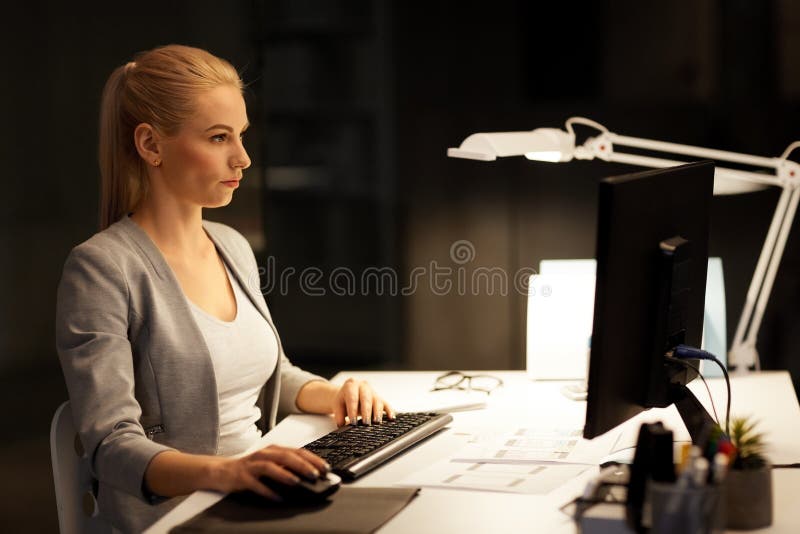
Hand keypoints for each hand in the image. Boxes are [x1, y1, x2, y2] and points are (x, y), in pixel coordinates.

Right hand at [211, 445, 328, 500]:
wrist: (223, 471)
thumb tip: (310, 477)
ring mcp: (252, 464)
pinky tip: (277, 497)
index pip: (298, 451)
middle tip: (314, 475)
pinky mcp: (242, 477)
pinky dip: (267, 491)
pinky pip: (256, 484)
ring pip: (270, 467)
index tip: (325, 468)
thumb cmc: (252, 468)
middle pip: (286, 456)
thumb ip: (288, 468)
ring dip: (285, 475)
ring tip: (297, 483)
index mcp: (275, 450)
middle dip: (302, 465)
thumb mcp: (272, 464)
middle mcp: (265, 454)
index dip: (312, 459)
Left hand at [332, 378, 394, 426]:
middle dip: (366, 412)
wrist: (347, 393)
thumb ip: (339, 415)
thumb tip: (343, 426)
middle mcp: (363, 386)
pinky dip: (389, 411)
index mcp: (351, 385)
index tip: (353, 422)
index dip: (353, 410)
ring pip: (377, 401)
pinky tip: (391, 418)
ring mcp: (373, 391)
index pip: (352, 398)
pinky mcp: (380, 398)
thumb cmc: (343, 400)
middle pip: (366, 398)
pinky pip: (386, 404)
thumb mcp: (337, 406)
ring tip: (377, 422)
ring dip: (378, 412)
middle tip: (366, 423)